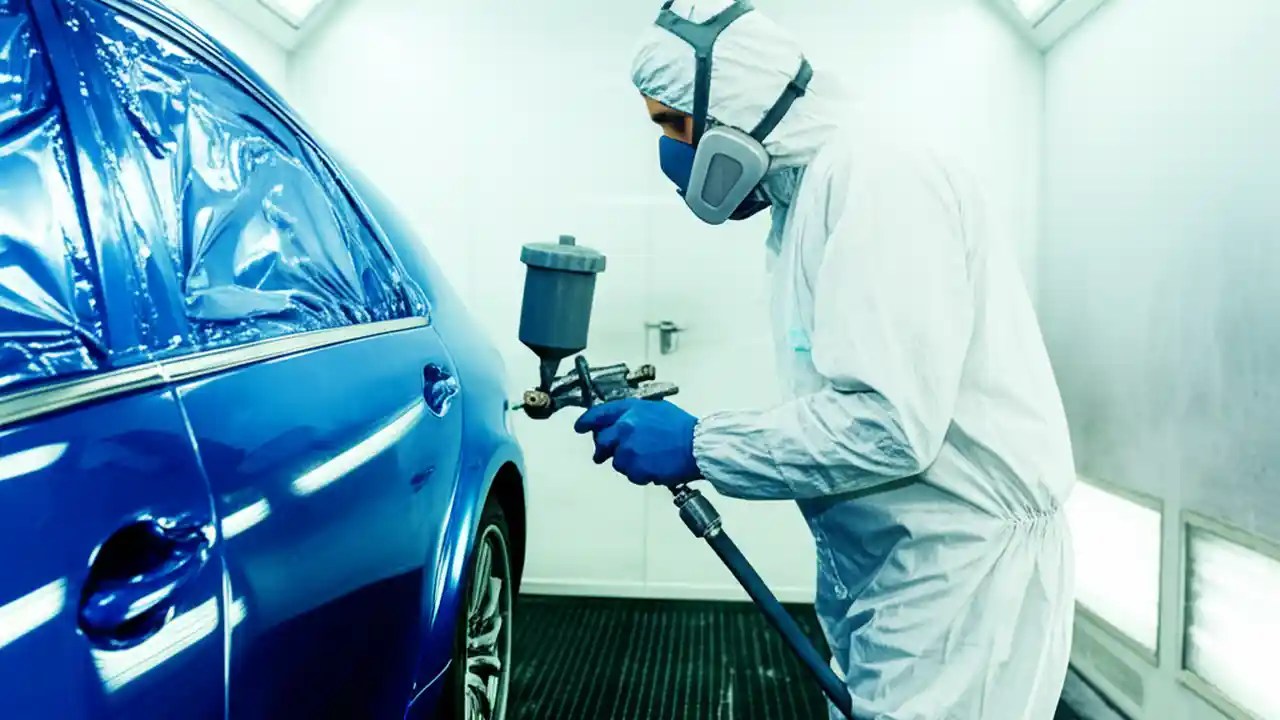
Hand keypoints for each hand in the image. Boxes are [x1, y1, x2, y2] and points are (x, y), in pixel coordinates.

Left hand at [574, 399, 700, 486]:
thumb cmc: (682, 428)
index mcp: (630, 410)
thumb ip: (634, 414)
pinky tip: (655, 466)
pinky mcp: (636, 468)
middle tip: (609, 454)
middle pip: (601, 442)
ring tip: (649, 458)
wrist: (698, 446)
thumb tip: (618, 422)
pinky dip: (640, 474)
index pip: (598, 414)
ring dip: (628, 462)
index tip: (580, 427)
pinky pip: (631, 475)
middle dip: (604, 449)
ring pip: (617, 461)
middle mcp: (625, 428)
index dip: (586, 421)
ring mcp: (629, 449)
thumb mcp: (656, 409)